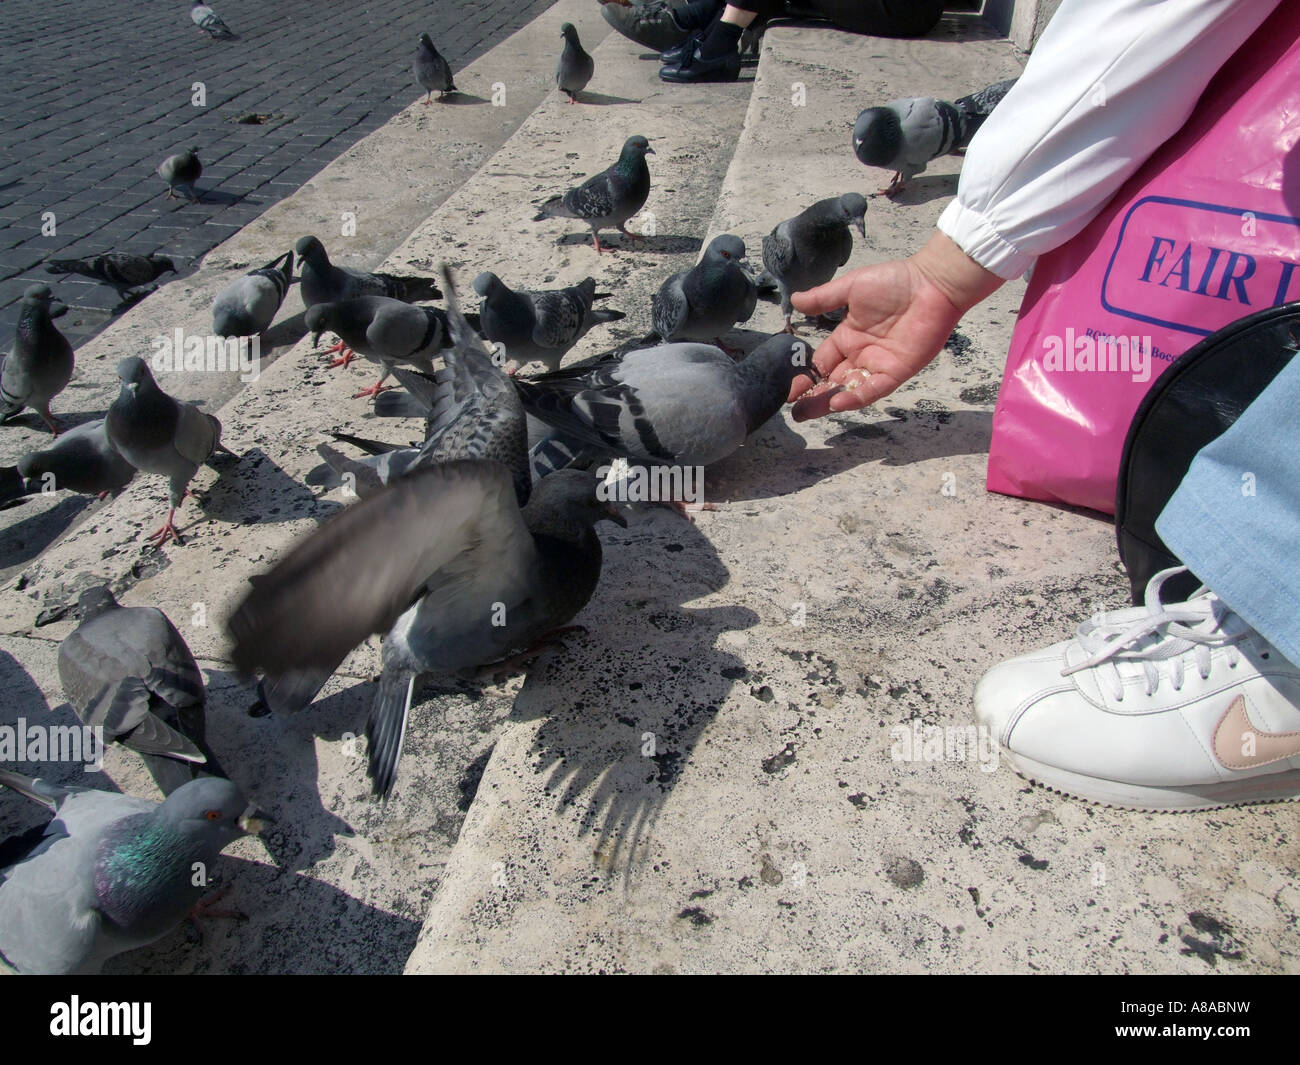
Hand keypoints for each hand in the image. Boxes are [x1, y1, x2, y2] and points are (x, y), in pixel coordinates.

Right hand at [787, 231, 1003, 420]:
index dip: (805, 375)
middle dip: (813, 396)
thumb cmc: (893, 282)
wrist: (931, 284)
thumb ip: (823, 298)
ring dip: (828, 402)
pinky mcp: (897, 371)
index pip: (822, 362)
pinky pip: (873, 389)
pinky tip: (837, 402)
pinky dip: (856, 397)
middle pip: (832, 382)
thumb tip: (794, 302)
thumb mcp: (851, 288)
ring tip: (806, 412)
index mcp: (848, 337)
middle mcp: (861, 355)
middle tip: (793, 410)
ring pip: (849, 390)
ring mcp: (878, 365)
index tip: (788, 388)